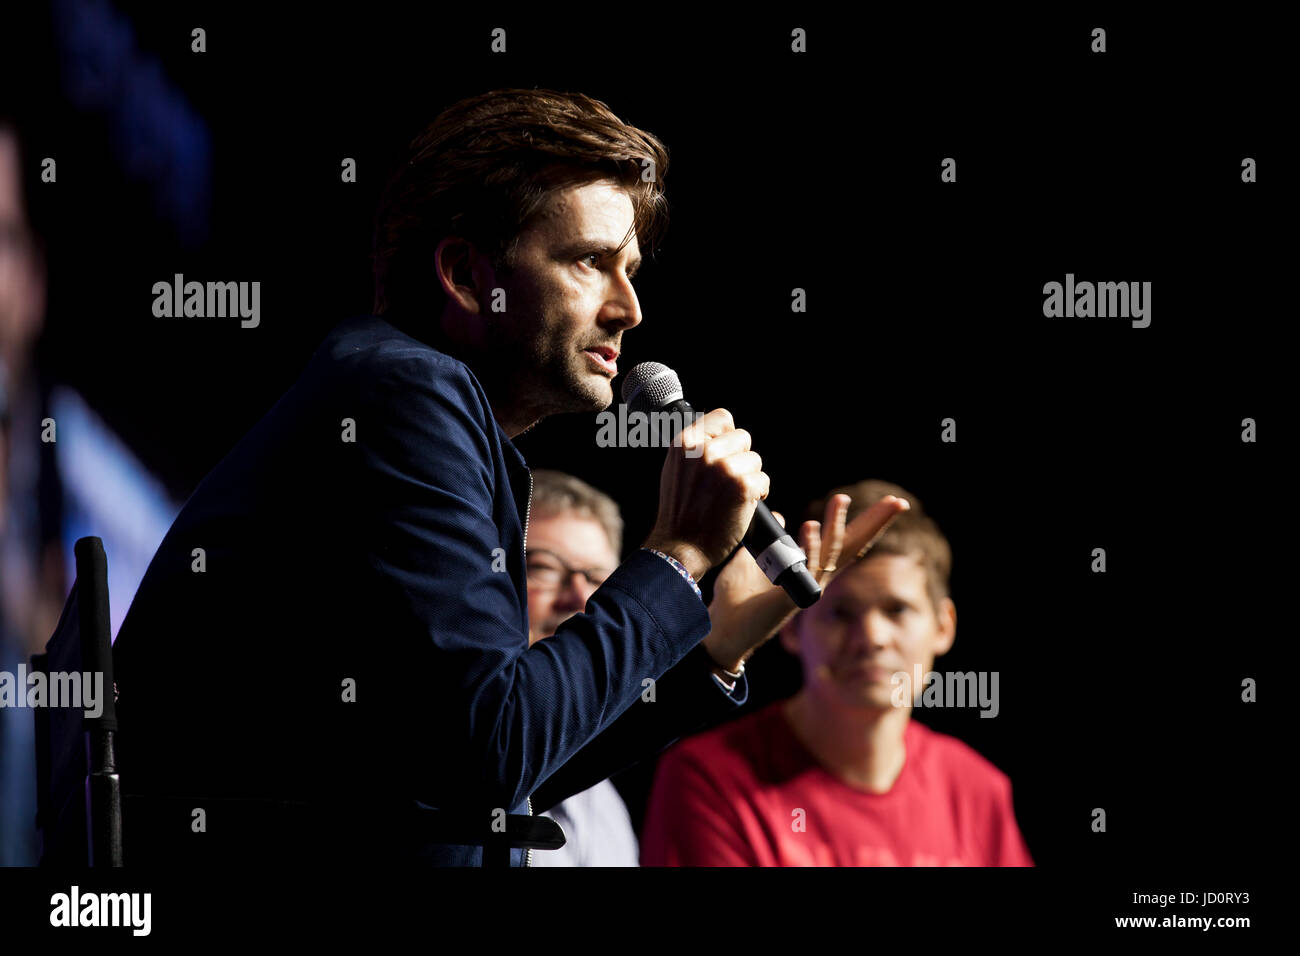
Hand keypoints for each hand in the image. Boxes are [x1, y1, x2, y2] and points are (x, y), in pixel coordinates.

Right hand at [642, 408, 768, 579]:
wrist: (680, 547)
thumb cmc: (679, 513)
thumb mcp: (675, 470)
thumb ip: (694, 448)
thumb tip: (719, 433)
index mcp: (685, 443)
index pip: (722, 417)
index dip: (728, 435)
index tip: (727, 451)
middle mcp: (704, 452)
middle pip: (743, 438)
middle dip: (740, 459)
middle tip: (727, 482)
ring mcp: (725, 469)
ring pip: (754, 460)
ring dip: (749, 478)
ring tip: (731, 496)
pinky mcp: (743, 487)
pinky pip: (763, 480)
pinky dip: (758, 494)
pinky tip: (741, 506)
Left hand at [701, 493, 909, 671]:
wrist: (720, 629)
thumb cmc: (736, 598)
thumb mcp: (752, 559)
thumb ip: (768, 539)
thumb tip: (778, 514)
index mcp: (810, 568)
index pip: (846, 541)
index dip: (868, 521)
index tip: (893, 502)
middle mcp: (815, 579)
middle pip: (853, 547)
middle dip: (875, 523)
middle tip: (897, 502)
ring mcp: (807, 589)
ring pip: (832, 553)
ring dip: (836, 525)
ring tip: (841, 499)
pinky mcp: (792, 598)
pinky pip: (805, 568)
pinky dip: (809, 547)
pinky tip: (809, 524)